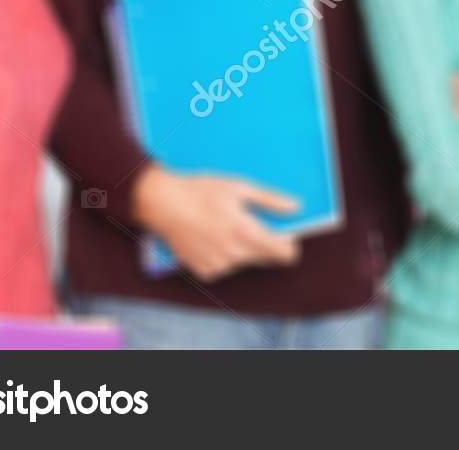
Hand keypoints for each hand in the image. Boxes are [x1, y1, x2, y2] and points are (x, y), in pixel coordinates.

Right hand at [130, 166, 300, 282]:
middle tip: (251, 221)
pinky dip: (226, 255)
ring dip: (244, 248)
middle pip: (266, 257)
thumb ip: (270, 200)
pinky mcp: (204, 272)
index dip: (290, 245)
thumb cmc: (201, 191)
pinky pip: (226, 267)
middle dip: (266, 242)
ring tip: (226, 225)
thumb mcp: (239, 187)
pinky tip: (214, 236)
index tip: (288, 234)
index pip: (283, 253)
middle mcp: (233, 254)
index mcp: (246, 232)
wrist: (162, 204)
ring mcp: (218, 266)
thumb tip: (296, 207)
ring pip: (245, 262)